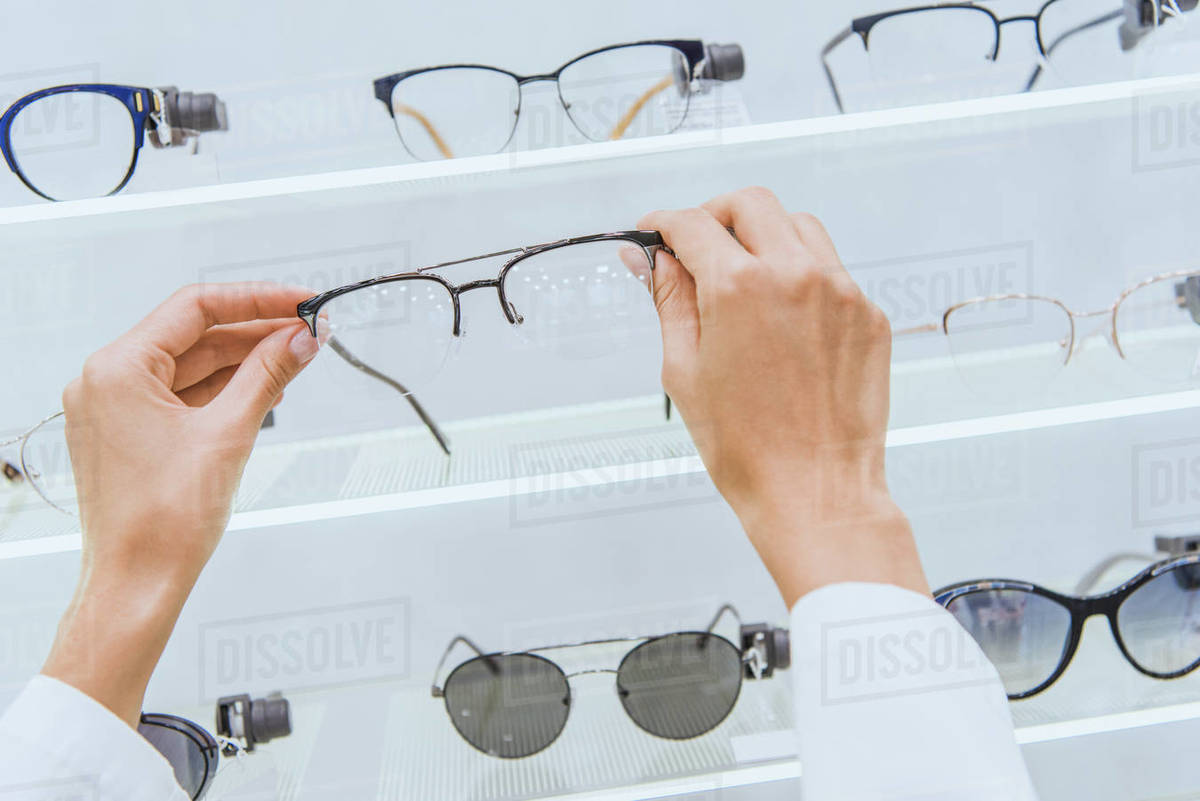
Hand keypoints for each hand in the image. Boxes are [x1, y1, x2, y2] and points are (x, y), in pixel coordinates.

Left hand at [42, 282, 319, 724]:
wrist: (136, 585)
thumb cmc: (163, 522)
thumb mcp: (229, 434)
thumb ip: (269, 374)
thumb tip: (302, 338)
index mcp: (117, 369)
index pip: (196, 307)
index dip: (257, 299)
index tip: (302, 302)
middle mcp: (106, 381)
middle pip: (194, 334)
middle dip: (256, 332)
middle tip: (311, 332)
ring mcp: (114, 407)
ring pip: (191, 364)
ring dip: (244, 360)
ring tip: (297, 360)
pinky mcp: (128, 432)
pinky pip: (182, 394)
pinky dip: (224, 389)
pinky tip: (265, 390)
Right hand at [639, 187, 926, 605]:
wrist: (816, 494)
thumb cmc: (744, 448)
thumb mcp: (684, 370)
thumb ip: (668, 299)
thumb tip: (648, 258)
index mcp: (739, 287)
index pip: (692, 224)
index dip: (663, 224)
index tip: (653, 234)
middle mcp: (796, 275)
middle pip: (750, 203)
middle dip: (715, 216)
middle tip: (696, 249)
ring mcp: (841, 291)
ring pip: (798, 226)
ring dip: (764, 236)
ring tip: (744, 280)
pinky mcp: (868, 315)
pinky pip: (831, 268)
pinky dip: (801, 274)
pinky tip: (783, 317)